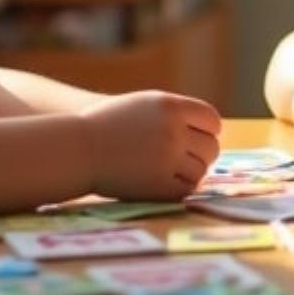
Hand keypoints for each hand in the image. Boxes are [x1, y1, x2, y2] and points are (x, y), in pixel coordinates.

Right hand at [78, 91, 220, 198]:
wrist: (80, 149)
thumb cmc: (111, 126)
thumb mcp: (145, 105)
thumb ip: (177, 113)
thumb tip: (213, 130)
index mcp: (171, 107)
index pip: (212, 121)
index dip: (208, 131)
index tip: (199, 138)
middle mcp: (173, 130)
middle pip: (211, 147)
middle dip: (203, 154)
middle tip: (188, 159)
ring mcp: (167, 158)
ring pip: (201, 170)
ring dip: (192, 172)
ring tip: (174, 170)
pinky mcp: (159, 184)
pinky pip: (186, 189)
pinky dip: (181, 188)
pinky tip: (168, 182)